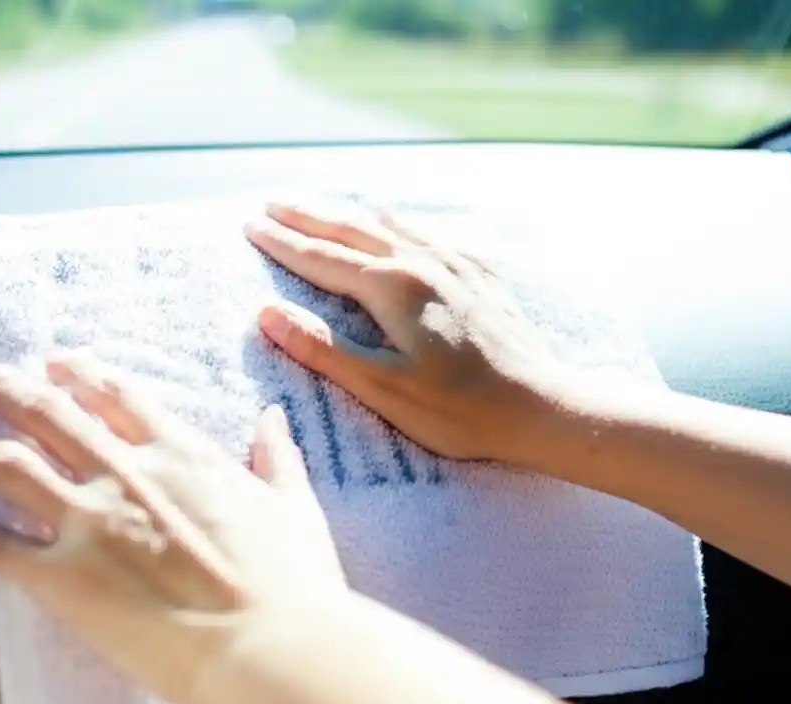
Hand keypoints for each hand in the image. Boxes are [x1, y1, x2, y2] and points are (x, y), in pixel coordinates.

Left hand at [0, 354, 344, 703]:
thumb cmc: (292, 588)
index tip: (57, 361)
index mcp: (184, 455)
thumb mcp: (294, 508)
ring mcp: (90, 521)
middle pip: (53, 417)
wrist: (272, 646)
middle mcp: (128, 474)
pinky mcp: (62, 577)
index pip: (120, 397)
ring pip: (11, 466)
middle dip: (10, 391)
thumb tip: (273, 420)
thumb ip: (277, 459)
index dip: (82, 375)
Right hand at [245, 201, 579, 462]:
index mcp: (392, 288)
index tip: (250, 226)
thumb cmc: (459, 411)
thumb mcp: (382, 390)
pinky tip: (398, 224)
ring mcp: (456, 263)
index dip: (282, 243)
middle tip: (272, 205)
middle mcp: (422, 262)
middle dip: (308, 217)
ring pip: (391, 224)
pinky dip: (397, 222)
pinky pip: (428, 231)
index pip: (322, 258)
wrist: (541, 406)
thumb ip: (323, 349)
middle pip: (352, 230)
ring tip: (324, 210)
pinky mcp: (481, 272)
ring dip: (350, 215)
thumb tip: (267, 313)